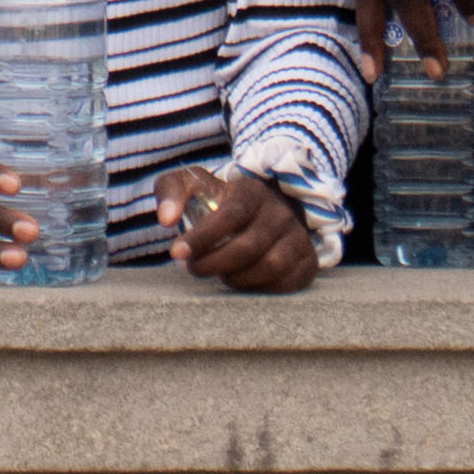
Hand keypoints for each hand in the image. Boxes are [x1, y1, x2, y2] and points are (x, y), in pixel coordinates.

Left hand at [153, 164, 319, 294]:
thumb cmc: (222, 201)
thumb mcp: (194, 185)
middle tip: (194, 269)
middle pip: (249, 246)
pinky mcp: (308, 260)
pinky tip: (244, 282)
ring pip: (270, 267)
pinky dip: (261, 288)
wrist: (266, 207)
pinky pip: (287, 282)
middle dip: (215, 263)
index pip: (231, 215)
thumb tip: (166, 220)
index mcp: (251, 191)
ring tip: (220, 274)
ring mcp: (298, 236)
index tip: (177, 253)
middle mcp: (280, 212)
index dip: (204, 237)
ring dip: (238, 278)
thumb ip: (171, 192)